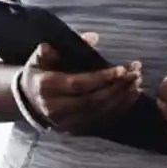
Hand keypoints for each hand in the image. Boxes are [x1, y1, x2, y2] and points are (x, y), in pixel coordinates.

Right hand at [18, 32, 142, 134]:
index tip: (121, 69)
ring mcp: (66, 123)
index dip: (101, 78)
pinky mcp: (76, 130)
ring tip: (137, 82)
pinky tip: (132, 95)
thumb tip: (92, 37)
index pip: (78, 85)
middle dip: (117, 88)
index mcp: (47, 88)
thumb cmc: (39, 72)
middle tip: (135, 73)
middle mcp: (56, 109)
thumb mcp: (40, 57)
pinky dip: (120, 108)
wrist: (29, 100)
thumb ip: (62, 46)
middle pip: (92, 101)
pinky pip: (102, 121)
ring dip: (122, 98)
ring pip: (100, 113)